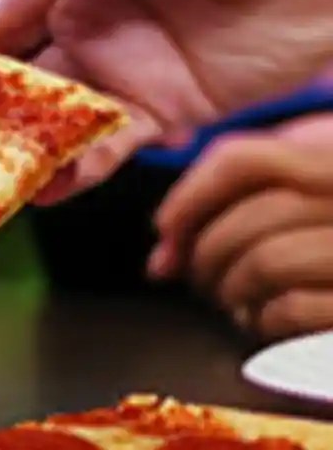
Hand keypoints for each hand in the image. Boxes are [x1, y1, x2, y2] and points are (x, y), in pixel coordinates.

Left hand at [152, 114, 332, 339]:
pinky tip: (266, 321)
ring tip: (234, 300)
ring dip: (231, 290)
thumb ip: (240, 201)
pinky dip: (263, 320)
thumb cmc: (330, 241)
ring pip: (266, 262)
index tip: (164, 229)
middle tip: (200, 278)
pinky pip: (294, 308)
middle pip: (249, 217)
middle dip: (204, 254)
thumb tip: (164, 255)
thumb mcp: (306, 193)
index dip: (187, 196)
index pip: (243, 159)